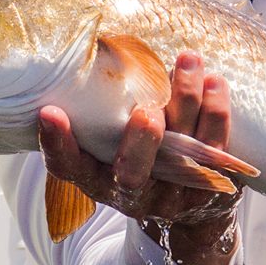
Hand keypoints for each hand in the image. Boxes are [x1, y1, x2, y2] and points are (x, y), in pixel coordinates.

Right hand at [38, 51, 242, 264]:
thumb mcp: (109, 146)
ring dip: (186, 100)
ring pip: (182, 151)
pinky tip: (214, 82)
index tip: (49, 112)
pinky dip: (216, 110)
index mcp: (96, 178)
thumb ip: (98, 115)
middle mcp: (131, 191)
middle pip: (131, 173)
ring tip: (188, 61)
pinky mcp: (211, 185)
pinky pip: (216, 145)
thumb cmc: (137, 158)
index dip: (57, 144)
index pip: (67, 167)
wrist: (191, 211)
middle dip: (141, 138)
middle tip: (146, 108)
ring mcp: (173, 192)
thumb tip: (95, 53)